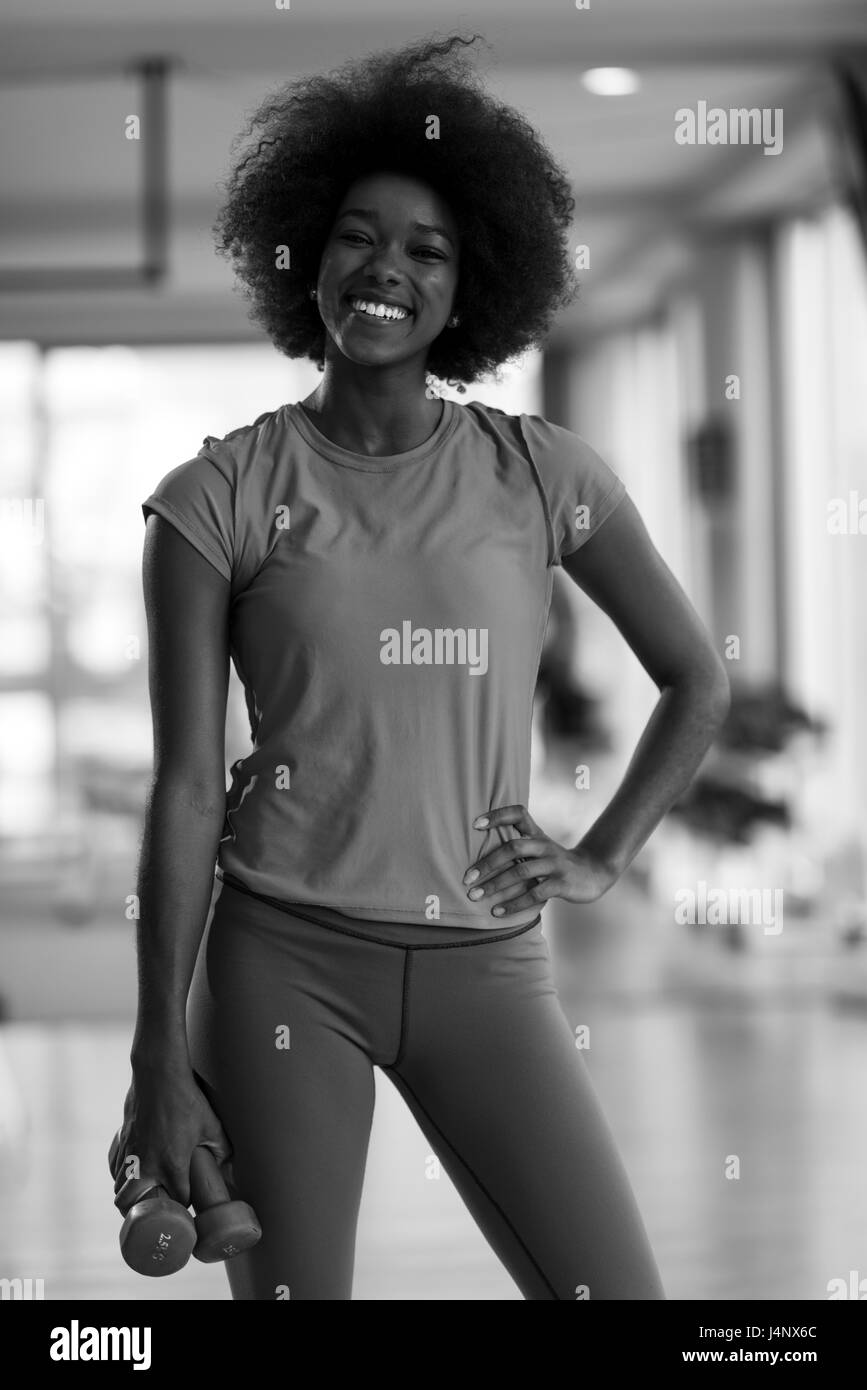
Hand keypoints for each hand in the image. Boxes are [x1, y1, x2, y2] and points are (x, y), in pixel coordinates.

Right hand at [109, 1061, 231, 1208]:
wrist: (158, 1072)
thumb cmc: (186, 1098)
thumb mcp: (211, 1125)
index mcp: (172, 1164)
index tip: (190, 1201)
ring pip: (119, 1189)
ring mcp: (130, 1152)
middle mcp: (146, 1163)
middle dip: (143, 1215)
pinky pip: (114, 1168)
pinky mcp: (121, 1139)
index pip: (178, 1199)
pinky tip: (130, 1173)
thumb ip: (221, 1149)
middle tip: (156, 1211)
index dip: (186, 1204)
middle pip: (132, 1205)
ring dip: (130, 1197)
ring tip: (143, 1197)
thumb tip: (229, 1167)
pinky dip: (119, 1176)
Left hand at [462, 803, 619, 918]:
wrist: (593, 873)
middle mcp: (544, 845)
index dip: (497, 815)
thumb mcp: (540, 848)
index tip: (475, 824)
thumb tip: (480, 857)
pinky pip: (534, 893)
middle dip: (487, 863)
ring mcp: (554, 864)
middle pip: (513, 847)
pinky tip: (498, 911)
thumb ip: (518, 846)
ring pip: (521, 872)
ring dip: (495, 885)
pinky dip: (514, 904)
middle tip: (468, 878)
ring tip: (475, 896)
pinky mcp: (561, 883)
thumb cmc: (556, 863)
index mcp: (537, 834)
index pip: (518, 814)